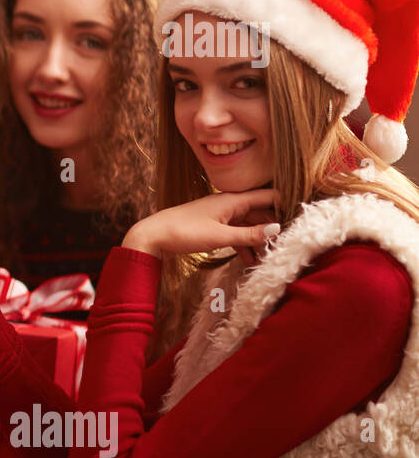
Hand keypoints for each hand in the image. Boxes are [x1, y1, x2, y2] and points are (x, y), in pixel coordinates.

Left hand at [122, 189, 280, 259]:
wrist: (153, 235)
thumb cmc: (184, 232)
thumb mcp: (220, 236)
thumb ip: (249, 234)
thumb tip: (278, 229)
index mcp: (234, 200)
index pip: (270, 196)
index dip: (288, 204)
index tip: (304, 218)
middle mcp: (230, 204)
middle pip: (262, 212)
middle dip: (275, 228)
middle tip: (290, 245)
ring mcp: (222, 215)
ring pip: (249, 225)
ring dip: (259, 241)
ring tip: (270, 258)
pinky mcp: (214, 226)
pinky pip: (236, 234)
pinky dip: (245, 245)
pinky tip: (250, 262)